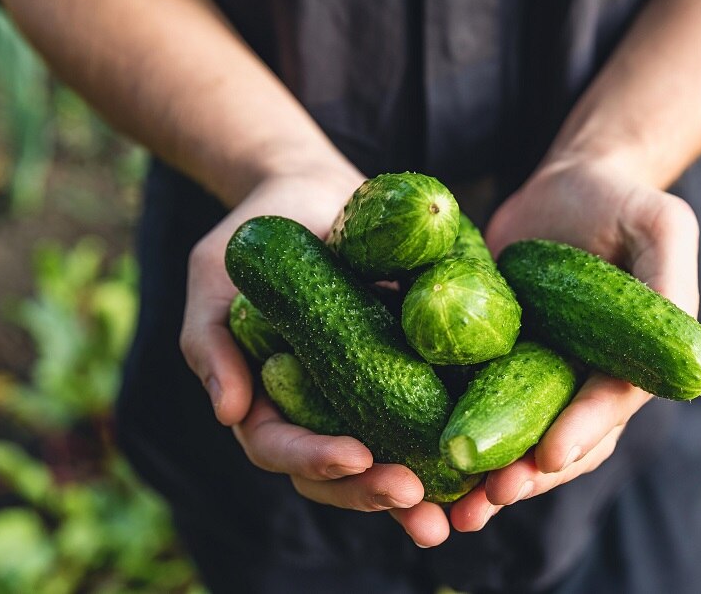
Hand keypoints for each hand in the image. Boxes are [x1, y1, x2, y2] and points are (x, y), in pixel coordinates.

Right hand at [179, 169, 452, 547]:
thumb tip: (228, 413)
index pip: (281, 447)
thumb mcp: (216, 277)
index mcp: (268, 399)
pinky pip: (434, 412)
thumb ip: (211, 340)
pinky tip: (489, 460)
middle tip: (414, 498)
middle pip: (341, 471)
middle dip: (374, 491)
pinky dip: (456, 438)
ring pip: (390, 456)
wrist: (318, 193)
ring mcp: (366, 392)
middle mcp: (319, 408)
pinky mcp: (411, 369)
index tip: (356, 456)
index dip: (315, 459)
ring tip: (460, 507)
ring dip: (423, 489)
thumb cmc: (259, 232)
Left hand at [449, 151, 700, 531]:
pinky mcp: (498, 363)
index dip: (583, 431)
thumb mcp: (659, 223)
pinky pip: (479, 408)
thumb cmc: (619, 202)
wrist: (565, 190)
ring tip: (459, 503)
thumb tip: (688, 347)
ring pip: (520, 439)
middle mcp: (588, 382)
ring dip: (493, 474)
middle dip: (531, 473)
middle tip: (492, 495)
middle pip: (564, 441)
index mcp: (635, 363)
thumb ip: (671, 276)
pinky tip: (425, 462)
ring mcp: (541, 377)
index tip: (548, 456)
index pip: (611, 404)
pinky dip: (462, 437)